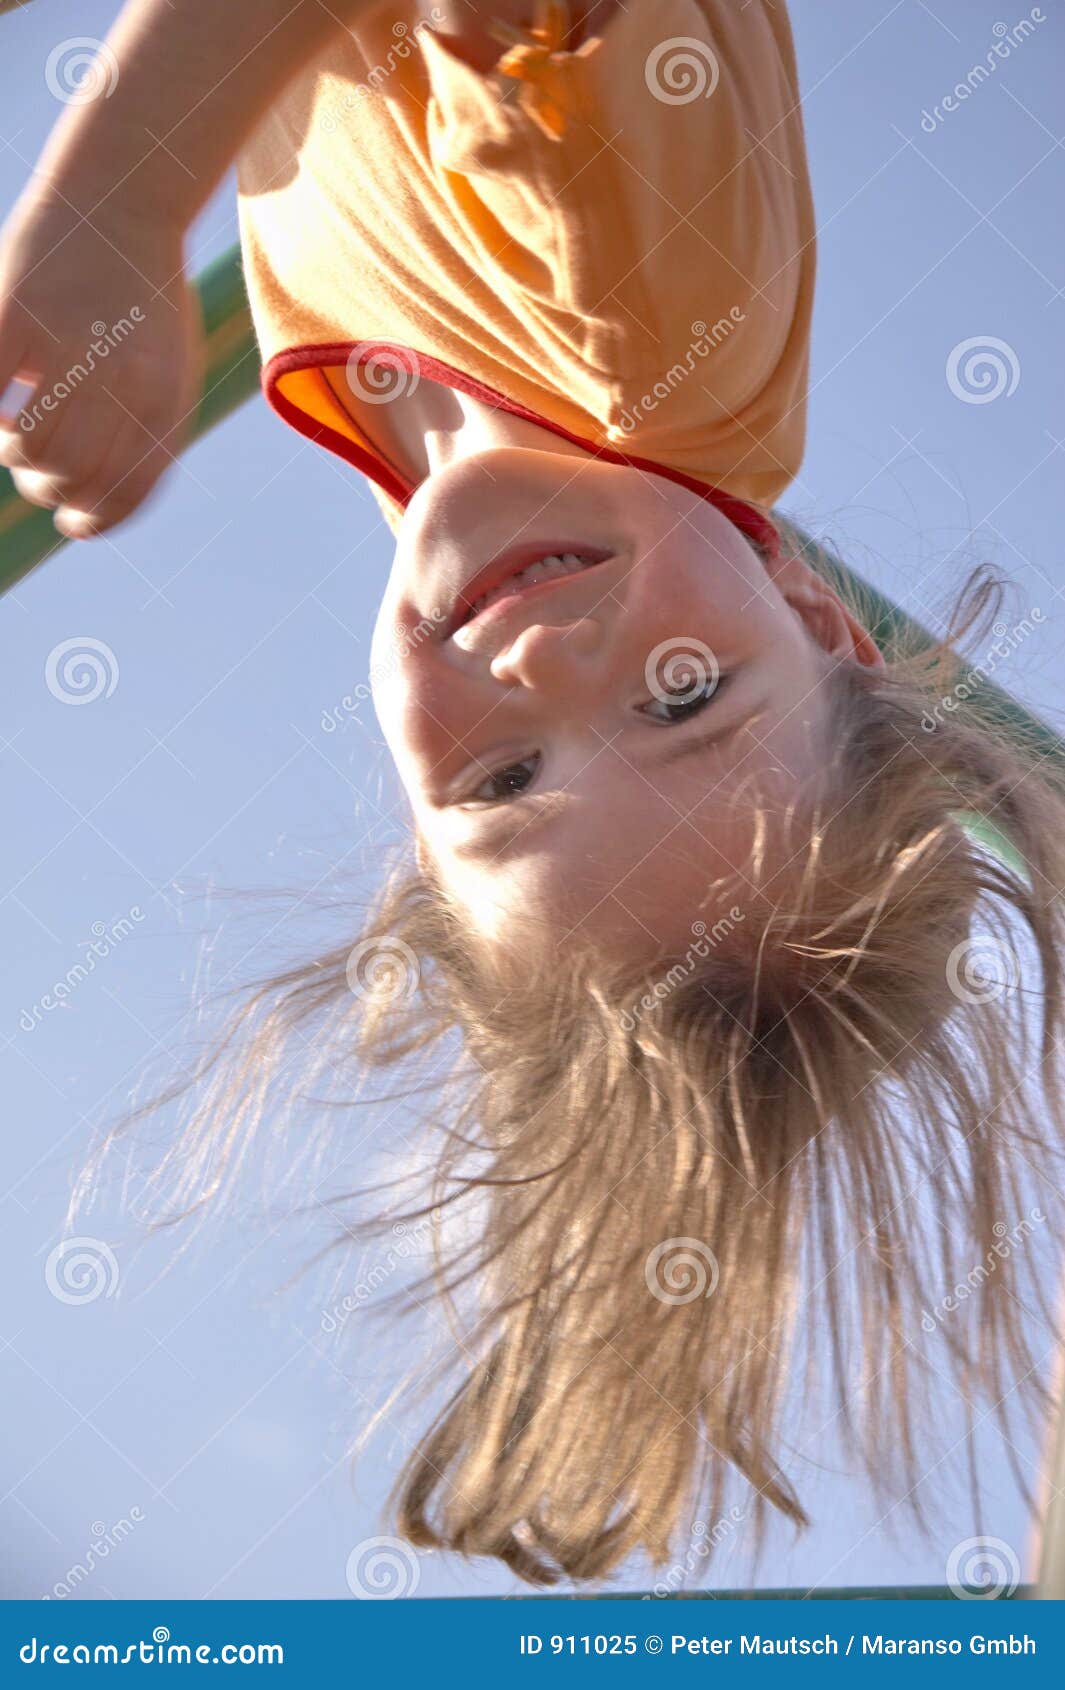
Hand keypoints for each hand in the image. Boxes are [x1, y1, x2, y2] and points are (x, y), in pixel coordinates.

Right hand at [0, 187, 202, 537]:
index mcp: (162, 402)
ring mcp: (66, 348)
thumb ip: (144, 441)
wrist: (121, 203)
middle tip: (37, 469)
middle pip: (68, 479)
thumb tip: (88, 512)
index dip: (91, 521)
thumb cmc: (144, 303)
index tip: (71, 520)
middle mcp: (121, 380)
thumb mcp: (170, 376)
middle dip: (46, 488)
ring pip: (27, 450)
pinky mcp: (14, 317)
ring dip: (13, 454)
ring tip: (12, 432)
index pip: (123, 495)